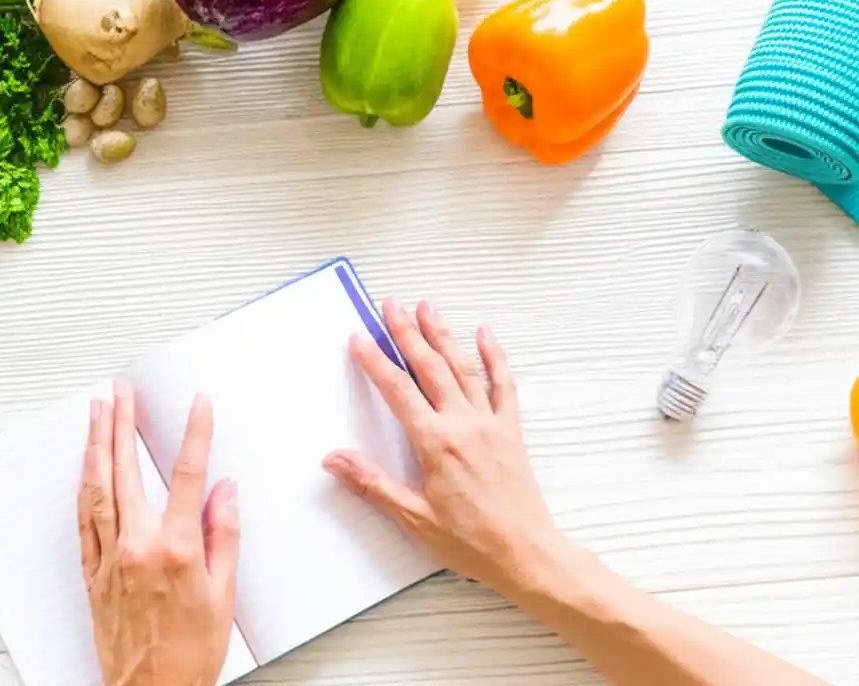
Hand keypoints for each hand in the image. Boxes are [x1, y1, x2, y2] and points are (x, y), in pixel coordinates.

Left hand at [79, 383, 238, 685]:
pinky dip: (84, 487)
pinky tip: (86, 469)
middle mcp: (136, 548)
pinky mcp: (92, 574)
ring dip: (95, 445)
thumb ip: (224, 534)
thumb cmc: (191, 653)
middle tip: (122, 392)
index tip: (199, 405)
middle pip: (127, 470)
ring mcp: (109, 559)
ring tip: (96, 414)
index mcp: (175, 550)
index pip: (188, 475)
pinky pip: (83, 520)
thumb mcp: (225, 593)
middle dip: (123, 423)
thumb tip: (224, 491)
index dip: (195, 433)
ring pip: (96, 488)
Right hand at [323, 299, 559, 600]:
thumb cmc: (470, 542)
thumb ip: (372, 483)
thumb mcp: (413, 518)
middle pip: (430, 368)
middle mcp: (463, 425)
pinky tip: (486, 334)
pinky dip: (494, 358)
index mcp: (435, 444)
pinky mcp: (511, 431)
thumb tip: (333, 459)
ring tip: (427, 306)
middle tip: (391, 304)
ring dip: (443, 335)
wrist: (526, 554)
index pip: (398, 392)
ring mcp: (490, 424)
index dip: (376, 362)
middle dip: (407, 333)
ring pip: (463, 368)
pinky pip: (503, 386)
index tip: (359, 338)